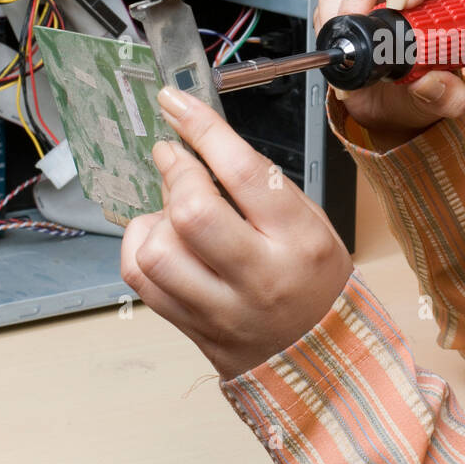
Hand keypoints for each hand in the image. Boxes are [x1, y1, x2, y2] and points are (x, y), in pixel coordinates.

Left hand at [120, 85, 353, 381]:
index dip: (203, 128)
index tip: (177, 103)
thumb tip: (202, 143)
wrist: (324, 359)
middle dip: (175, 171)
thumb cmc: (317, 284)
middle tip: (175, 157)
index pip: (244, 172)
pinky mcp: (193, 329)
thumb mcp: (312, 225)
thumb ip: (261, 188)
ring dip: (154, 216)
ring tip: (172, 211)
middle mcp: (261, 277)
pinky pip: (142, 281)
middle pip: (192, 213)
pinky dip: (140, 247)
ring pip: (156, 250)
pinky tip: (160, 239)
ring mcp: (222, 309)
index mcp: (301, 241)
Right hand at [314, 0, 464, 147]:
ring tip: (345, 33)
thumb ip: (449, 96)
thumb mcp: (442, 101)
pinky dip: (325, 15)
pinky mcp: (342, 2)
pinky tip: (337, 40)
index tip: (402, 3)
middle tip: (359, 16)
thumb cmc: (422, 91)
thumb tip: (434, 82)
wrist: (392, 110)